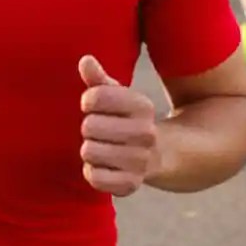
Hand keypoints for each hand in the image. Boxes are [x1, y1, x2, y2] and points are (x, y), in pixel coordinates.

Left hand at [79, 55, 157, 197]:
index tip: (95, 105)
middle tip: (101, 130)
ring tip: (103, 146)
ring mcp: (140, 161)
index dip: (88, 101)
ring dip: (90, 149)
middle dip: (89, 127)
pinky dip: (92, 171)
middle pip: (89, 126)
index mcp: (142, 106)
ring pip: (88, 152)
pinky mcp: (131, 184)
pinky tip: (103, 165)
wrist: (160, 153)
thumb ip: (98, 79)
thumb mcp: (117, 95)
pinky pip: (94, 177)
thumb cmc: (127, 118)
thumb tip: (85, 60)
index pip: (96, 96)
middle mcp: (146, 133)